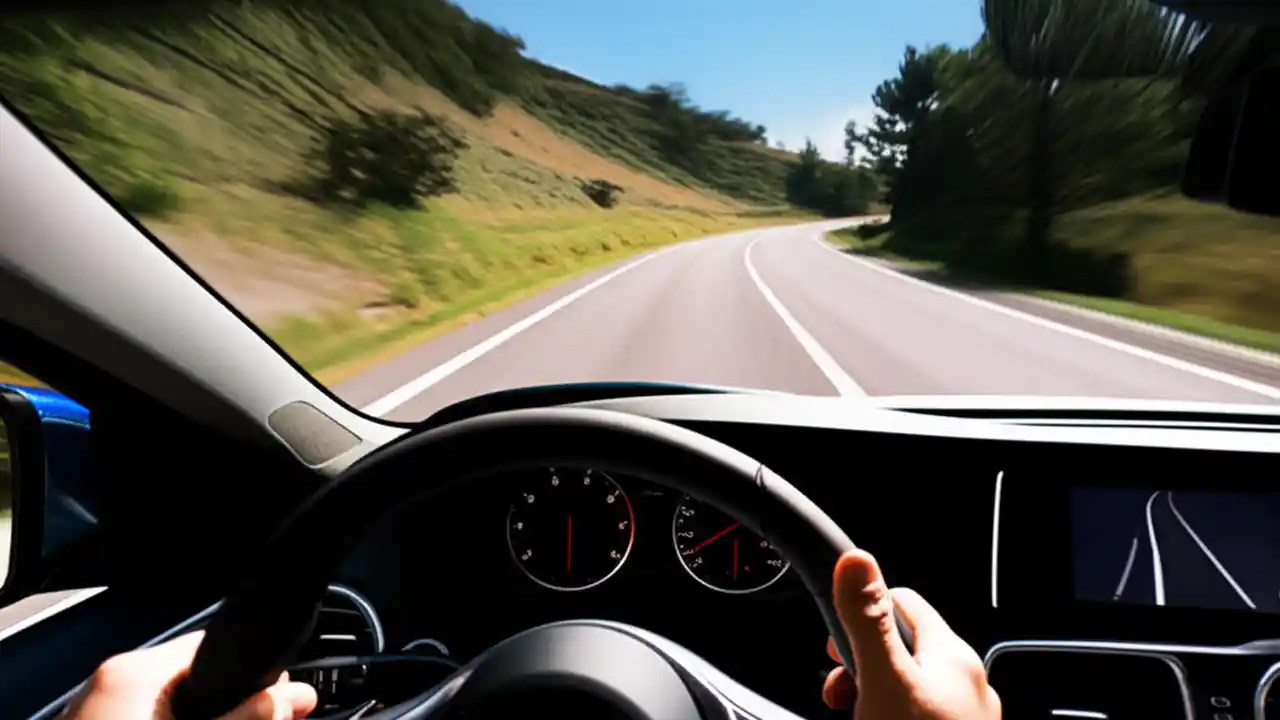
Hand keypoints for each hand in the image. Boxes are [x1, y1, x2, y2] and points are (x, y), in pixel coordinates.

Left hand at [61, 631, 316, 719]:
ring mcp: (96, 704)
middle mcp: (112, 678)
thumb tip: (295, 697)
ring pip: (169, 699)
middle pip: (193, 675)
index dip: (252, 672)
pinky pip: (143, 715)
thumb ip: (247, 718)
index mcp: (136, 671)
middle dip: (232, 700)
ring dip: (204, 715)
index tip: (281, 696)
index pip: (212, 646)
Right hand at [822, 549, 999, 718]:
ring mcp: (964, 713)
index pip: (901, 601)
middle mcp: (966, 680)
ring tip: (857, 712)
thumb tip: (856, 561)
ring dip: (875, 692)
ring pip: (907, 683)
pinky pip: (916, 711)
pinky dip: (892, 712)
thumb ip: (869, 622)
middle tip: (842, 690)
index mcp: (953, 654)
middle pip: (901, 646)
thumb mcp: (886, 680)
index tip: (837, 640)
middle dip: (864, 662)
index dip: (862, 614)